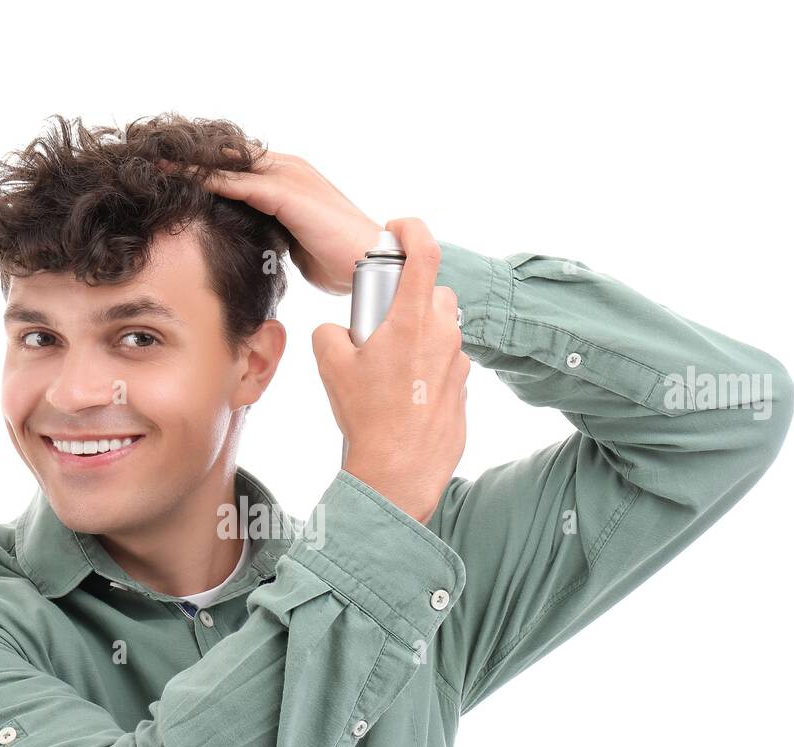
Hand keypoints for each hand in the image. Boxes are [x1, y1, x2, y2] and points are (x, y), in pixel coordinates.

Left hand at [171, 149, 381, 294]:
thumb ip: (274, 232)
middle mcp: (288, 169)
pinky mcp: (286, 193)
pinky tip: (182, 181)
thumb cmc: (339, 260)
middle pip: (229, 157)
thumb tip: (253, 243)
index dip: (205, 168)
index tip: (171, 172)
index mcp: (289, 179)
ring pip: (230, 164)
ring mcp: (288, 177)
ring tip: (156, 164)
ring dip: (192, 164)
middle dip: (191, 159)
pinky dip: (209, 179)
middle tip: (152, 160)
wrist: (370, 264)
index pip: (239, 167)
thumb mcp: (296, 242)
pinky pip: (239, 183)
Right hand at [311, 217, 469, 525]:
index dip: (412, 229)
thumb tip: (339, 331)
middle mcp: (442, 333)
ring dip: (419, 336)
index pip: (425, 250)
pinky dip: (427, 369)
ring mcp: (459, 362)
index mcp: (411, 318)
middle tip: (380, 325)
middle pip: (433, 292)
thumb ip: (330, 332)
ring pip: (441, 329)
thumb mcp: (329, 366)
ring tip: (389, 368)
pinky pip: (446, 364)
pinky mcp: (465, 389)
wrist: (399, 471)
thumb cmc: (366, 416)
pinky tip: (403, 397)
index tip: (397, 230)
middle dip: (408, 299)